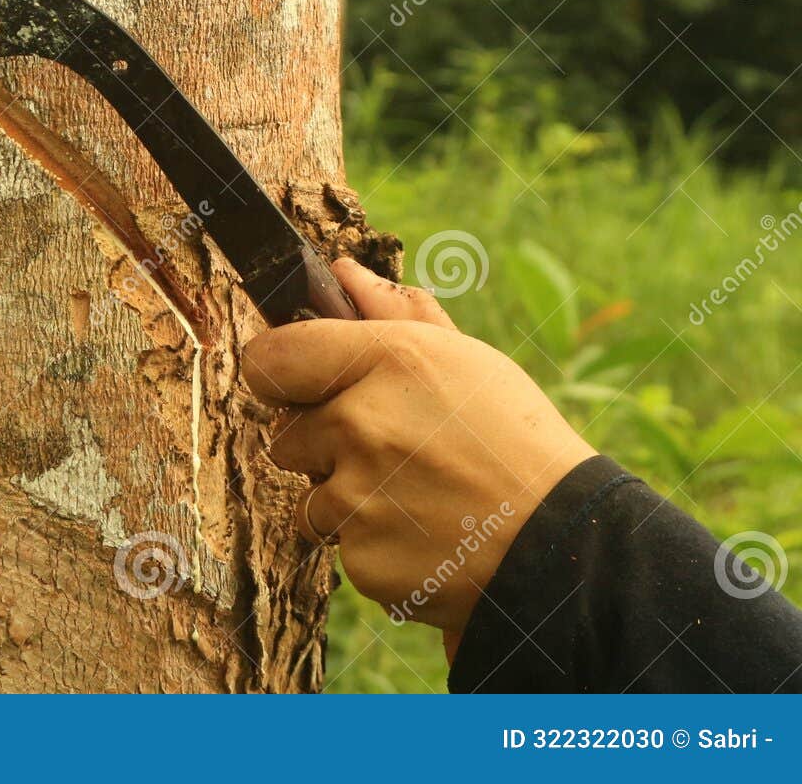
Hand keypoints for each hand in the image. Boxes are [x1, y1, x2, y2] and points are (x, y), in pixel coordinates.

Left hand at [241, 258, 596, 637]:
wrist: (564, 543)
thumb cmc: (514, 438)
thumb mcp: (464, 359)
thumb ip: (393, 312)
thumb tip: (343, 273)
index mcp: (385, 362)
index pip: (270, 359)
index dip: (279, 374)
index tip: (298, 387)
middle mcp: (359, 425)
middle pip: (287, 435)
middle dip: (327, 447)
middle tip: (395, 452)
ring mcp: (357, 498)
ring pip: (312, 499)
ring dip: (349, 501)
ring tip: (418, 497)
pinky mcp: (363, 560)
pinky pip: (343, 548)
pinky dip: (375, 547)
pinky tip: (424, 536)